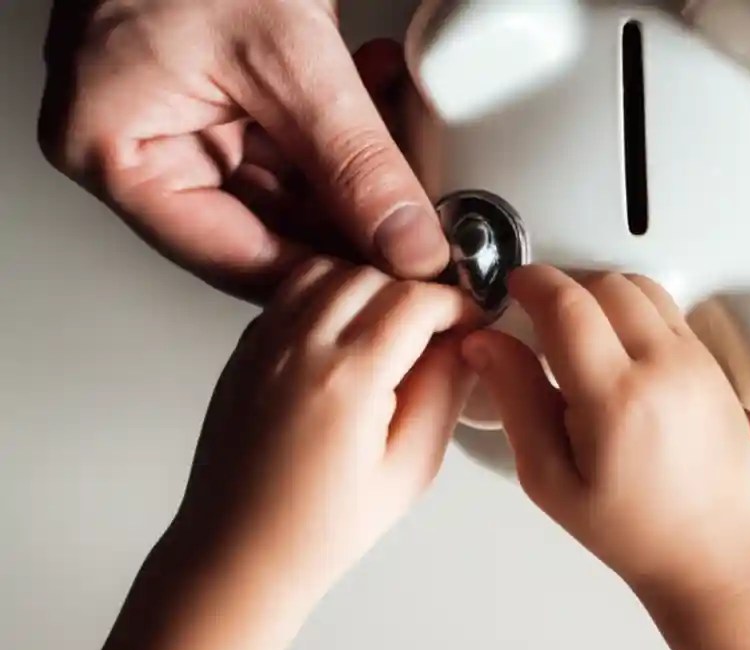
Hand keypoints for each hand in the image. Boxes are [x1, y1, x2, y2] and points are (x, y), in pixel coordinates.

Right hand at [39, 0, 447, 301]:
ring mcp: (186, 120)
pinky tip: (387, 100)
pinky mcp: (228, 93)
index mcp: (116, 153)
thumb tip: (405, 244)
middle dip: (354, 223)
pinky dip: (348, 127)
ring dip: (362, 170)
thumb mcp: (285, 56)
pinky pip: (296, 139)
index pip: (234, 257)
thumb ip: (352, 159)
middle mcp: (145, 148)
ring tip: (415, 156)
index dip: (322, 278)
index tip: (396, 286)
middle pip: (269, 228)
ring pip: (293, 187)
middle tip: (425, 231)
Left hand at [174, 258, 474, 601]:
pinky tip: (347, 337)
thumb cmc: (322, 528)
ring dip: (370, 286)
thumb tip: (465, 345)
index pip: (417, 300)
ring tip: (391, 329)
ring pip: (329, 270)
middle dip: (416, 292)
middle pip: (374, 274)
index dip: (456, 306)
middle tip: (437, 330)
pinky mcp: (243, 352)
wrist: (237, 553)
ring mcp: (264, 345)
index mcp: (348, 379)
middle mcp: (299, 348)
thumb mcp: (410, 468)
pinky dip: (327, 295)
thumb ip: (444, 394)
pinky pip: (291, 293)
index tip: (470, 326)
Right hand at [462, 267, 749, 597]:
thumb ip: (515, 399)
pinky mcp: (715, 366)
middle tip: (539, 318)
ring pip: (642, 288)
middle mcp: (665, 370)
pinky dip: (636, 314)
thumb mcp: (549, 477)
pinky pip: (670, 312)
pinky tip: (616, 352)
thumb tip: (484, 342)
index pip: (568, 305)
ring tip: (578, 334)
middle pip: (605, 284)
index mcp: (617, 399)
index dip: (532, 284)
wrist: (709, 550)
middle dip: (564, 289)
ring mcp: (697, 364)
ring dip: (602, 295)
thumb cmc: (630, 529)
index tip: (513, 288)